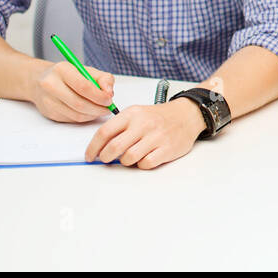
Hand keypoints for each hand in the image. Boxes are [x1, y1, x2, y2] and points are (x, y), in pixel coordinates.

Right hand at [29, 61, 115, 121]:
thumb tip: (109, 93)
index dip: (99, 96)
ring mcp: (48, 101)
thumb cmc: (67, 74)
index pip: (83, 86)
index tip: (109, 99)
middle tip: (108, 108)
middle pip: (79, 103)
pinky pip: (72, 119)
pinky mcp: (49, 113)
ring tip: (101, 110)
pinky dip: (85, 117)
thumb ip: (103, 78)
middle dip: (98, 108)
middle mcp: (51, 85)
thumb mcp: (86, 70)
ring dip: (93, 115)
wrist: (38, 80)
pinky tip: (89, 112)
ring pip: (76, 115)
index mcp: (62, 70)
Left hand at [84, 99, 203, 168]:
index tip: (90, 156)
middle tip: (106, 160)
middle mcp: (143, 124)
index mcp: (132, 114)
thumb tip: (99, 147)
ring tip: (130, 156)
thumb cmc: (158, 117)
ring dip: (125, 161)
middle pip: (114, 147)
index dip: (93, 147)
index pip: (104, 132)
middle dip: (105, 158)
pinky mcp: (167, 149)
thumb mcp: (136, 113)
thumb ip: (118, 127)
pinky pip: (145, 164)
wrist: (187, 115)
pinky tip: (144, 157)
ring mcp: (156, 137)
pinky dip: (141, 164)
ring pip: (129, 158)